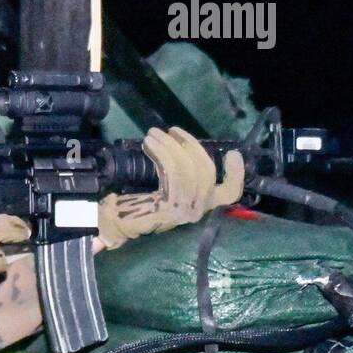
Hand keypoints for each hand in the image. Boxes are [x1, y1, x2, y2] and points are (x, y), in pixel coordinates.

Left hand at [98, 127, 243, 248]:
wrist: (116, 222)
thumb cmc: (138, 203)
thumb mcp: (167, 188)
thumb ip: (182, 175)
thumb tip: (187, 147)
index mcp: (201, 207)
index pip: (229, 194)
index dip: (236, 174)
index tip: (233, 153)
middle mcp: (197, 212)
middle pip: (206, 172)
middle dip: (190, 145)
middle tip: (172, 130)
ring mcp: (184, 211)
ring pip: (187, 169)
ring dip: (170, 145)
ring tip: (153, 134)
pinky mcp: (170, 207)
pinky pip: (172, 173)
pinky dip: (162, 153)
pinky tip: (150, 143)